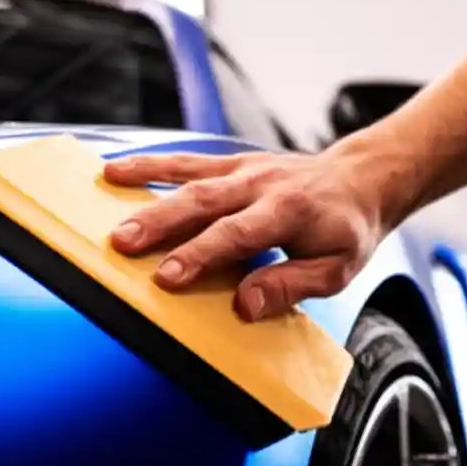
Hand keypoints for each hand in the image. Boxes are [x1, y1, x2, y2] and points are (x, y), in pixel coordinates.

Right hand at [102, 148, 392, 320]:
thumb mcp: (336, 271)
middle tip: (122, 242)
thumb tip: (245, 304)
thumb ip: (290, 286)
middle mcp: (261, 184)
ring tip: (106, 188)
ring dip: (145, 183)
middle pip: (203, 202)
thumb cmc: (346, 232)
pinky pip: (188, 162)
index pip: (237, 235)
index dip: (200, 255)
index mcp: (288, 211)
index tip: (166, 278)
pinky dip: (151, 164)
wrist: (361, 180)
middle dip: (160, 221)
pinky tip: (116, 171)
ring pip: (189, 175)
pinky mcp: (232, 162)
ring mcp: (244, 168)